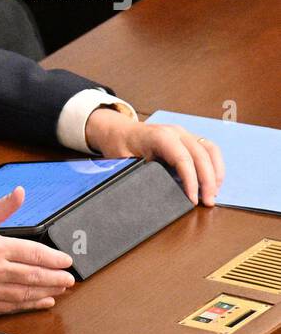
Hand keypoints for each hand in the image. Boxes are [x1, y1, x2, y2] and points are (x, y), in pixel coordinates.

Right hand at [0, 186, 74, 314]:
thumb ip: (2, 207)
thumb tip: (20, 192)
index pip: (32, 254)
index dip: (53, 258)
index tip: (66, 260)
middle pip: (34, 276)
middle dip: (56, 278)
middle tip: (70, 278)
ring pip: (26, 293)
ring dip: (48, 291)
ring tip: (61, 288)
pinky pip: (14, 306)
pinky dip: (32, 304)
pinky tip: (44, 300)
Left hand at [84, 107, 224, 205]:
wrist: (118, 131)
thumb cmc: (119, 146)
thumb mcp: (123, 162)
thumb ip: (138, 175)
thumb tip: (152, 197)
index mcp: (159, 136)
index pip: (183, 159)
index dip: (191, 181)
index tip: (192, 200)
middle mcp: (175, 132)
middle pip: (201, 155)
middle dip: (207, 181)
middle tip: (208, 202)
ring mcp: (184, 133)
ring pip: (210, 150)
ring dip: (215, 173)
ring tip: (213, 194)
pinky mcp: (188, 138)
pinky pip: (209, 149)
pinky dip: (214, 166)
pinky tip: (213, 182)